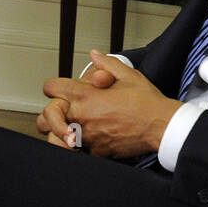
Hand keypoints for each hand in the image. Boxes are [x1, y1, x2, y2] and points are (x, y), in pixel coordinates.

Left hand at [40, 49, 180, 158]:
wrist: (162, 126)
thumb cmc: (147, 102)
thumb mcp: (128, 75)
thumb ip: (107, 63)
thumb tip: (95, 55)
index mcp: (84, 96)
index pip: (51, 88)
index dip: (53, 86)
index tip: (58, 89)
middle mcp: (81, 117)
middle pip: (45, 117)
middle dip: (49, 114)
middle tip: (57, 114)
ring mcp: (87, 136)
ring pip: (55, 138)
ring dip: (59, 133)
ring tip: (67, 129)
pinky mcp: (96, 151)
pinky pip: (78, 151)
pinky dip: (80, 147)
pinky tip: (87, 141)